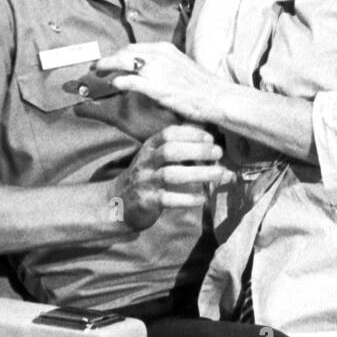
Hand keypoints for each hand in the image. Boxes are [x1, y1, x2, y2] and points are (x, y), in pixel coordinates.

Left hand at [95, 42, 227, 123]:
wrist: (216, 97)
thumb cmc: (202, 86)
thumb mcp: (182, 66)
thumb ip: (165, 66)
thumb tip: (151, 71)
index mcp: (165, 49)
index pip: (134, 47)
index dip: (119, 53)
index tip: (111, 60)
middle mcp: (159, 55)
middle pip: (125, 52)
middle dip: (109, 59)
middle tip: (98, 67)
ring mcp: (157, 70)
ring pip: (123, 62)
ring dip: (107, 66)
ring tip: (98, 73)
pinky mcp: (156, 87)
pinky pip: (130, 80)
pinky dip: (119, 81)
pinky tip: (113, 84)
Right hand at [110, 124, 225, 230]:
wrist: (117, 203)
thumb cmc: (147, 176)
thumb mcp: (156, 156)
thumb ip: (178, 145)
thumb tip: (207, 133)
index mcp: (149, 148)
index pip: (168, 134)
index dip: (190, 134)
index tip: (210, 138)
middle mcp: (145, 162)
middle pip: (170, 151)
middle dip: (196, 150)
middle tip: (218, 153)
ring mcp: (145, 182)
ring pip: (170, 174)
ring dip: (198, 173)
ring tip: (219, 174)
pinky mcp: (146, 201)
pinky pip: (167, 199)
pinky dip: (186, 199)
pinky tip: (202, 198)